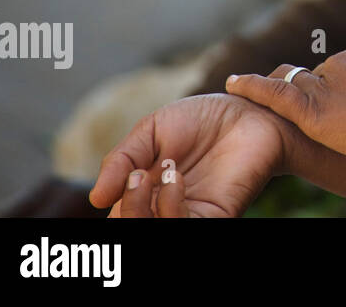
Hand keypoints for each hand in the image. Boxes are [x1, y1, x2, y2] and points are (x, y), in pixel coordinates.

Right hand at [91, 94, 294, 216]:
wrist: (249, 110)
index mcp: (146, 193)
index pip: (120, 218)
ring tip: (159, 173)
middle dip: (127, 210)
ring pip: (157, 234)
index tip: (127, 173)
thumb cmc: (202, 119)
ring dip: (144, 210)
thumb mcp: (150, 131)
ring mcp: (191, 214)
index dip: (115, 204)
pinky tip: (175, 180)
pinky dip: (171, 209)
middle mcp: (166, 209)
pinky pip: (187, 229)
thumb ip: (120, 160)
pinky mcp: (216, 216)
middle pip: (133, 230)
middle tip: (136, 177)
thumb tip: (96, 198)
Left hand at [226, 0, 345, 171]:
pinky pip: (275, 95)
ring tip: (310, 117)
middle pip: (324, 78)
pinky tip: (231, 84)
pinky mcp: (313, 112)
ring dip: (300, 97)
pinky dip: (251, 88)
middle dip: (331, 97)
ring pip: (303, 88)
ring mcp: (327, 85)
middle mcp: (344, 60)